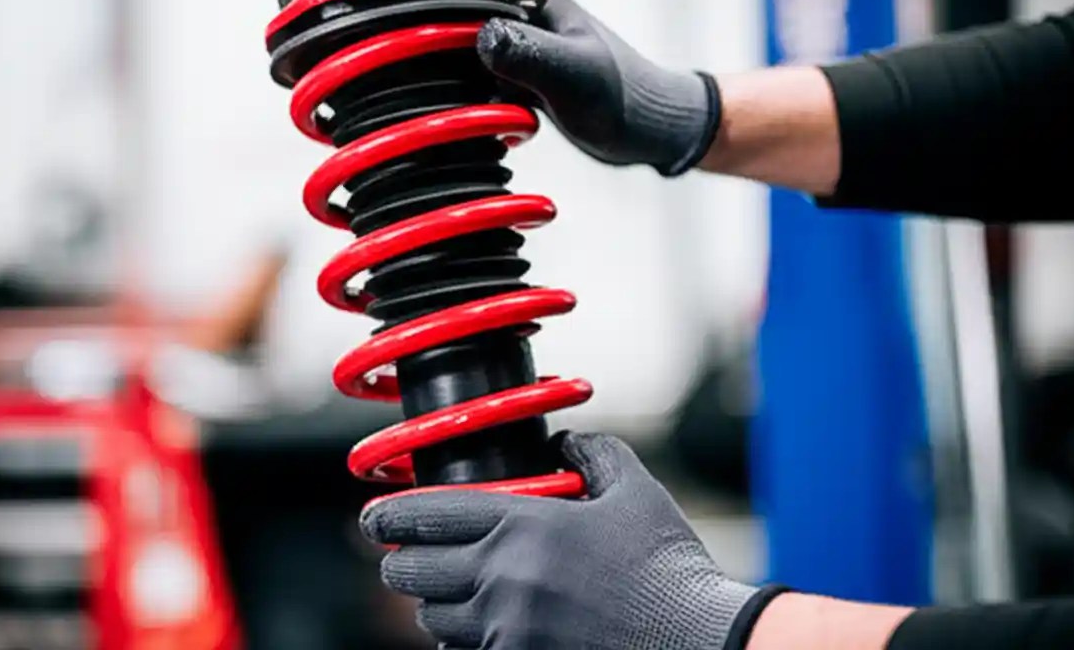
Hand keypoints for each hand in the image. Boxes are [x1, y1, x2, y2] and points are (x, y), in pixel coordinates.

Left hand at [360, 432, 780, 649]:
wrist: (701, 641)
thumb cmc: (669, 567)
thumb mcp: (635, 492)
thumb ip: (592, 455)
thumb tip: (563, 444)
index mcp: (524, 526)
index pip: (428, 516)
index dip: (389, 518)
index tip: (372, 520)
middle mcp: (503, 580)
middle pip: (415, 573)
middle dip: (401, 564)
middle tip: (401, 560)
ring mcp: (507, 632)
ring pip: (436, 621)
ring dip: (434, 606)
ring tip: (444, 596)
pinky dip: (464, 643)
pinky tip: (481, 631)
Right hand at [478, 0, 721, 176]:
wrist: (650, 132)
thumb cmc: (626, 97)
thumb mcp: (573, 74)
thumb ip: (528, 53)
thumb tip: (484, 37)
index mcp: (536, 1)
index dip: (451, 31)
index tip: (460, 68)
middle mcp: (526, 21)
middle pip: (462, 35)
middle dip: (463, 72)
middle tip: (494, 98)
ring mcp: (524, 52)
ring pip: (472, 67)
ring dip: (476, 96)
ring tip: (510, 115)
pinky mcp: (525, 81)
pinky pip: (489, 91)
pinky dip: (491, 112)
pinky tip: (512, 129)